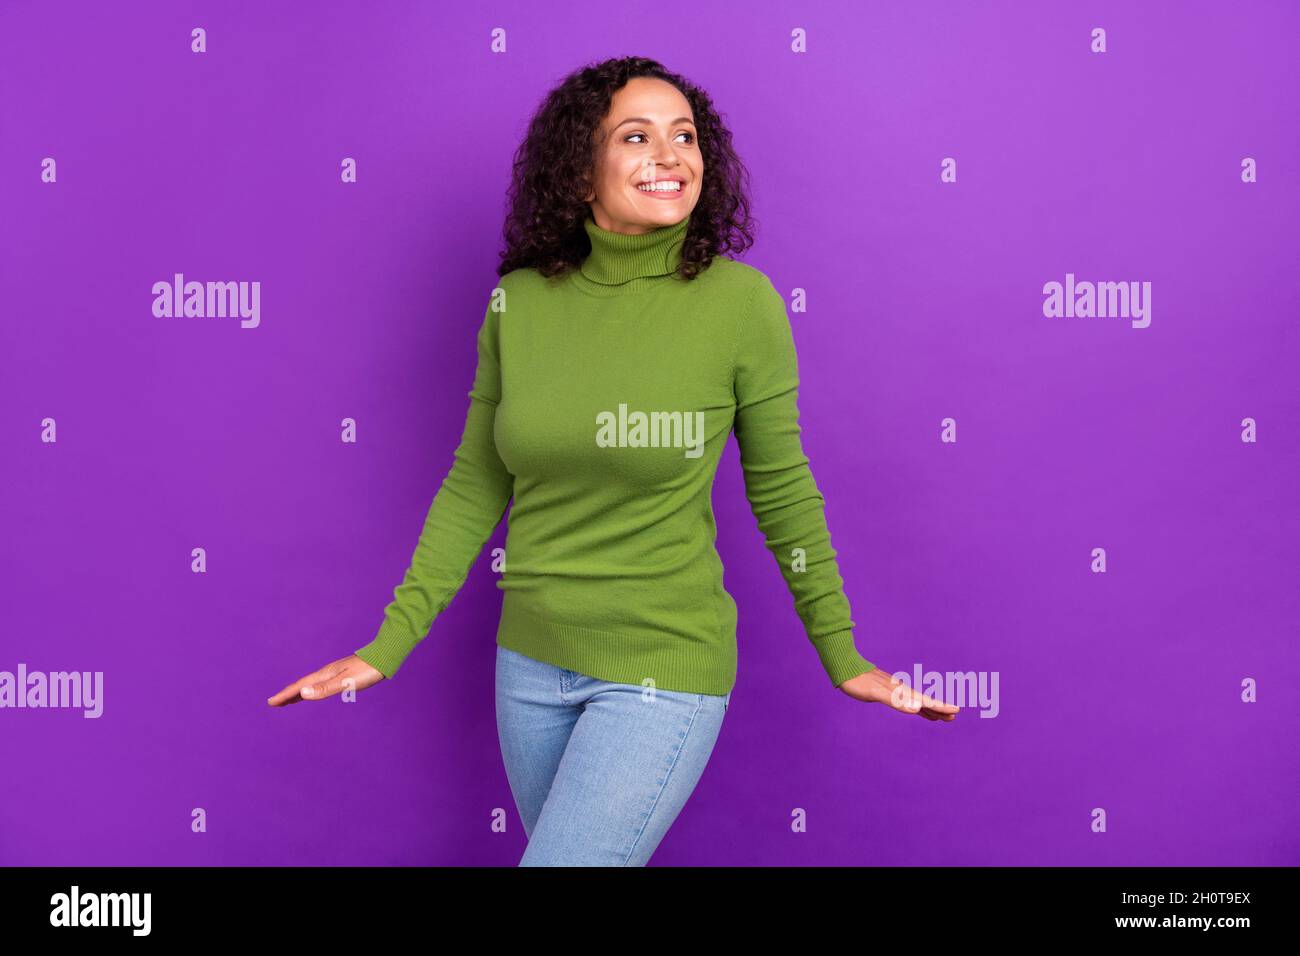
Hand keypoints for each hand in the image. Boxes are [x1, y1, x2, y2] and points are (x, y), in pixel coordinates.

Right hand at [267, 654, 385, 705]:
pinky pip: (321, 683)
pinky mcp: (343, 674)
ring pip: (311, 684)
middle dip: (288, 694)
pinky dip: (313, 689)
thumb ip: (324, 688)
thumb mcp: (346, 682)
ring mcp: (334, 673)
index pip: (300, 687)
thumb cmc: (366, 671)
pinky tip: (315, 691)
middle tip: (274, 703)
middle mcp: (327, 673)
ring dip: (298, 692)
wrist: (384, 658)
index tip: (271, 702)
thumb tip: (302, 693)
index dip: (285, 695)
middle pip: (302, 685)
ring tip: (289, 700)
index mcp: (325, 675)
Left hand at [836, 667, 958, 720]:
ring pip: (917, 702)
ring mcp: (895, 691)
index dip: (940, 707)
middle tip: (954, 718)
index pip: (925, 701)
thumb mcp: (876, 693)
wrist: (846, 669)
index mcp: (901, 692)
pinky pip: (907, 702)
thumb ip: (895, 700)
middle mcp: (901, 691)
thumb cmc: (859, 682)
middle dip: (939, 710)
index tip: (956, 711)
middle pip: (924, 702)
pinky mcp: (888, 692)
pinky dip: (915, 708)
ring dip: (929, 710)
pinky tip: (917, 711)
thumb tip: (916, 708)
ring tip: (942, 718)